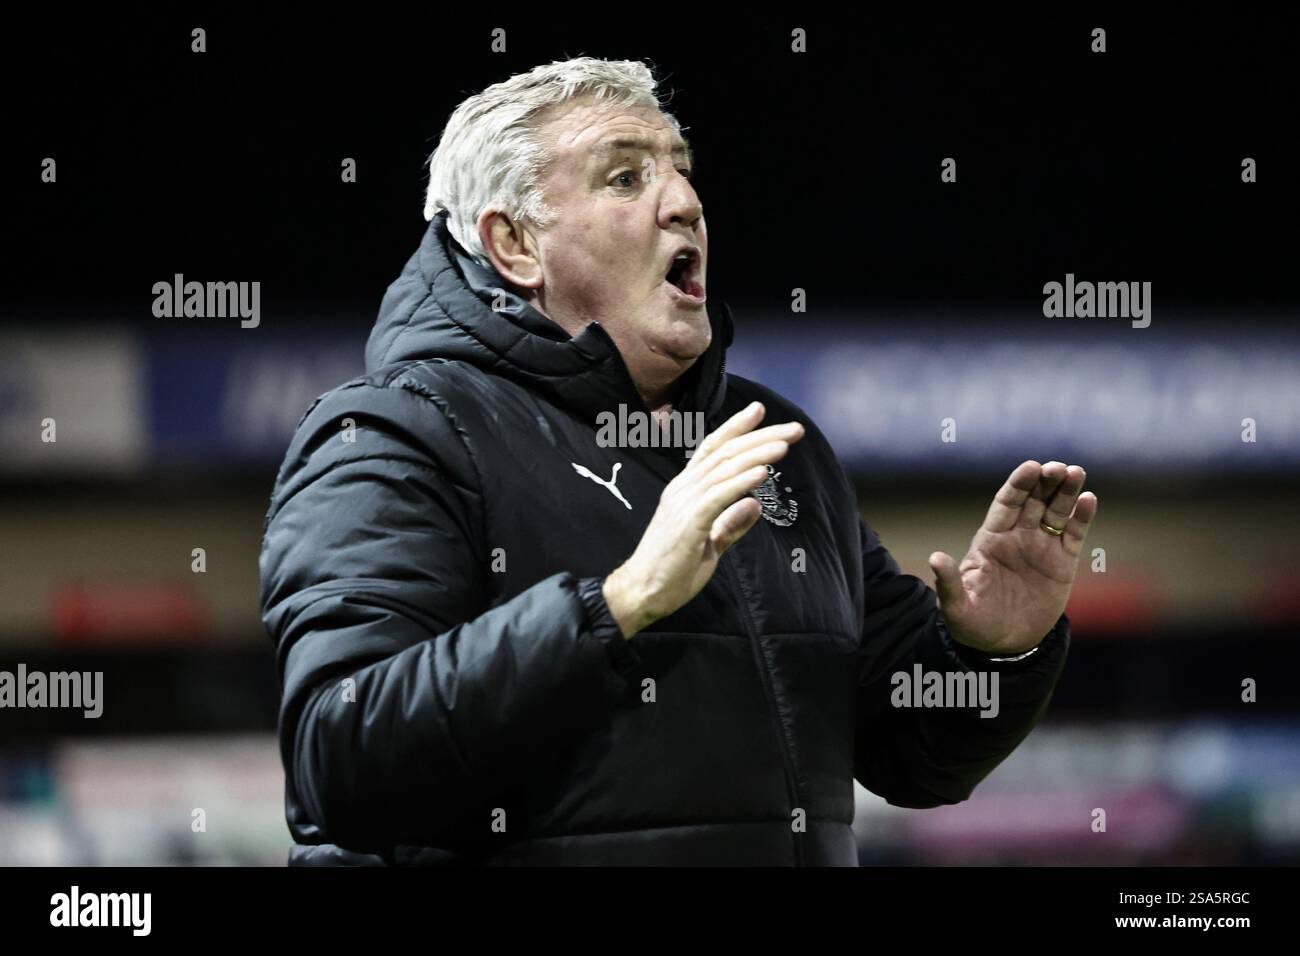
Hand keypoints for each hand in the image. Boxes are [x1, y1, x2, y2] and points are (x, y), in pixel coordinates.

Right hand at [602, 401, 804, 637]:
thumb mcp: (710, 544)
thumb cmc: (672, 570)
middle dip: (760, 436)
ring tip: (784, 444)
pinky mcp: (688, 523)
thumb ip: (731, 524)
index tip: (760, 411)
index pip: (712, 449)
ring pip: (724, 470)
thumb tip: (756, 503)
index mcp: (685, 490)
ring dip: (757, 454)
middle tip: (794, 429)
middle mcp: (683, 489)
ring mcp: (684, 503)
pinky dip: (742, 482)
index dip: (736, 428)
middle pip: (725, 453)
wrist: (641, 592)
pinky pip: (718, 496)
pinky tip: (763, 473)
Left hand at [928, 460, 1097, 655]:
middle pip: (1033, 501)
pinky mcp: (1062, 563)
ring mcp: (1041, 548)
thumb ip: (949, 582)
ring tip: (1075, 472)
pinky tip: (1088, 499)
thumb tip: (935, 558)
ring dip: (1066, 491)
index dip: (1019, 484)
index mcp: (991, 540)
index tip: (1031, 467)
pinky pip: (1073, 534)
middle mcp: (1017, 537)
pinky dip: (1081, 516)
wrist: (1003, 645)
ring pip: (1055, 512)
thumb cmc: (973, 623)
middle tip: (1057, 468)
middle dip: (1045, 482)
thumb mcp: (956, 605)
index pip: (1006, 504)